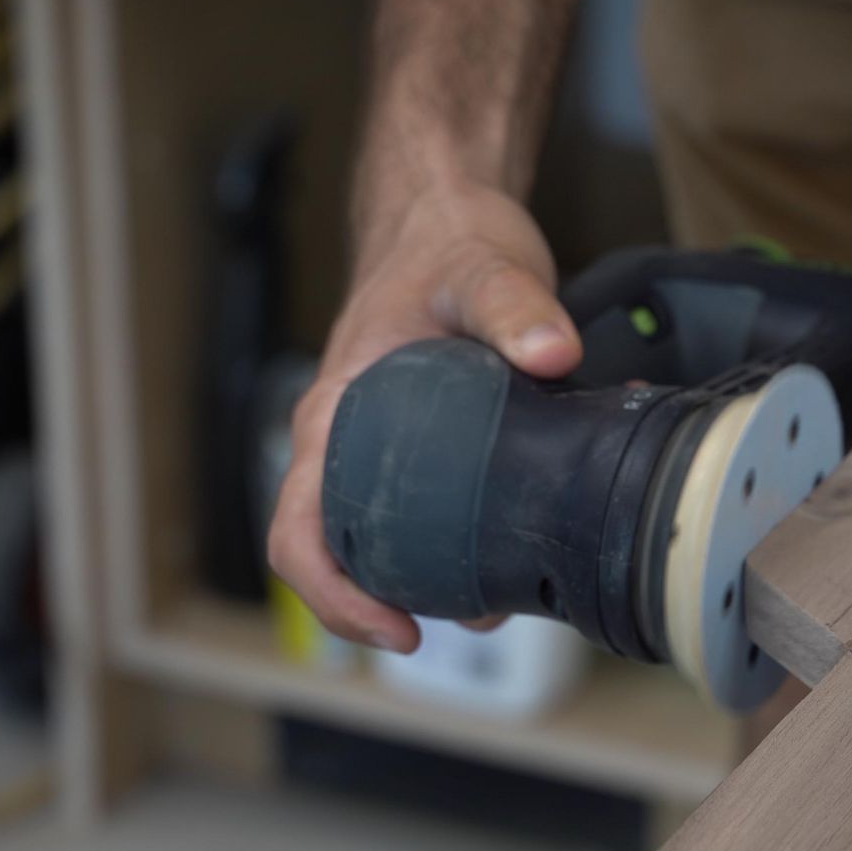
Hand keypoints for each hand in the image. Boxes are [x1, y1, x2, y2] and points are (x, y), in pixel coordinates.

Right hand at [267, 180, 580, 649]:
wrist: (446, 220)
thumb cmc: (446, 245)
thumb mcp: (484, 268)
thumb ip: (515, 306)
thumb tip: (554, 353)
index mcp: (333, 416)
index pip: (296, 533)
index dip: (335, 598)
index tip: (399, 630)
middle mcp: (341, 444)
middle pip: (336, 555)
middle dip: (392, 605)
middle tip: (478, 620)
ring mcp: (376, 452)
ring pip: (384, 543)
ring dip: (434, 582)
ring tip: (506, 595)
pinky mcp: (418, 452)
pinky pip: (423, 515)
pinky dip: (462, 543)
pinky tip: (524, 544)